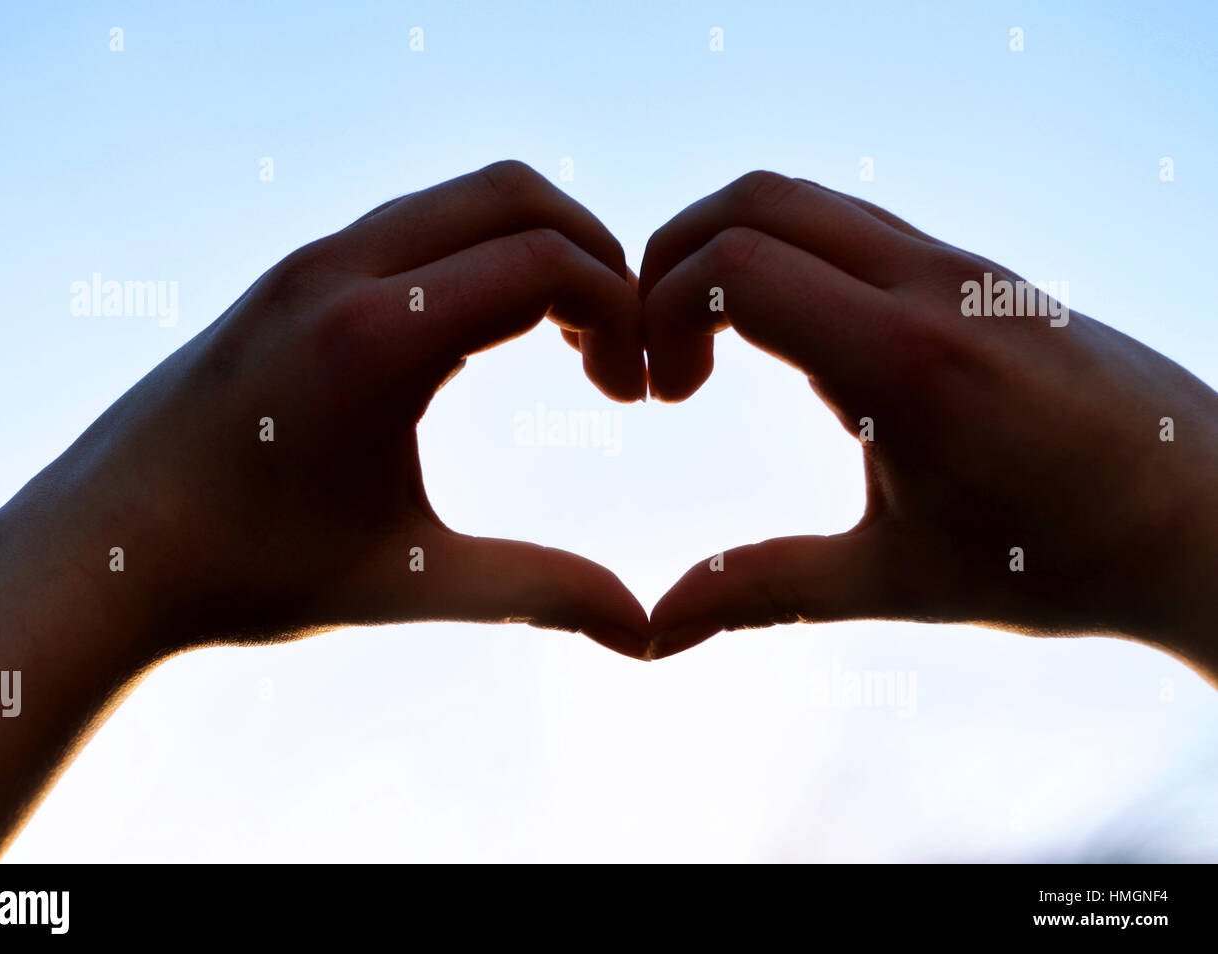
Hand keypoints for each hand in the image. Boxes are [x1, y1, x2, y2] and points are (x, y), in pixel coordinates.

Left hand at [0, 161, 649, 857]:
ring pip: (460, 199)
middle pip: (514, 195)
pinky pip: (413, 224)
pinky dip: (476, 253)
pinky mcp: (289, 276)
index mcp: (377, 339)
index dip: (621, 311)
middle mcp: (340, 271)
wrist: (103, 553)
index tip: (630, 390)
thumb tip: (643, 629)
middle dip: (594, 255)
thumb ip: (537, 591)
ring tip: (564, 342)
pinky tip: (482, 338)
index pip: (547, 261)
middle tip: (615, 348)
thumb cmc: (248, 571)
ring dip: (533, 248)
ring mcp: (307, 263)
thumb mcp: (408, 581)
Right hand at [640, 171, 1217, 682]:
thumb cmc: (1057, 556)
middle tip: (666, 359)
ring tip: (712, 349)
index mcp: (901, 361)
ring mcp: (958, 265)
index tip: (662, 393)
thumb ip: (762, 591)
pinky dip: (787, 256)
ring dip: (730, 252)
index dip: (659, 312)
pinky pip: (852, 223)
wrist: (1201, 514)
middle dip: (672, 262)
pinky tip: (792, 344)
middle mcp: (930, 285)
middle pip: (755, 200)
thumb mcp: (894, 581)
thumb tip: (656, 632)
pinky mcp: (973, 270)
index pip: (734, 265)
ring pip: (805, 198)